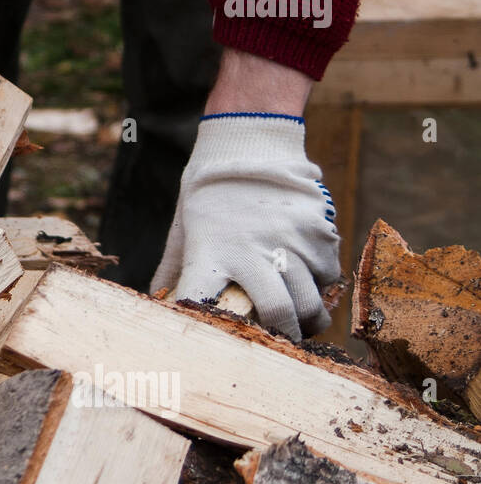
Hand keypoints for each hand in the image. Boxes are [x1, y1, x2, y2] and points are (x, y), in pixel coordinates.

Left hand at [150, 113, 340, 338]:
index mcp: (210, 251)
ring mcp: (290, 240)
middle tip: (283, 340)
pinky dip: (323, 285)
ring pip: (311, 301)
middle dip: (284, 336)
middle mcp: (252, 250)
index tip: (213, 341)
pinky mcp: (318, 230)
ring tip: (303, 321)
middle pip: (279, 315)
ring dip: (309, 318)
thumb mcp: (185, 226)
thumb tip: (154, 297)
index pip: (201, 301)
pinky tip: (311, 280)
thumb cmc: (210, 190)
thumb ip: (174, 266)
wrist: (248, 142)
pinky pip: (329, 274)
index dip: (205, 325)